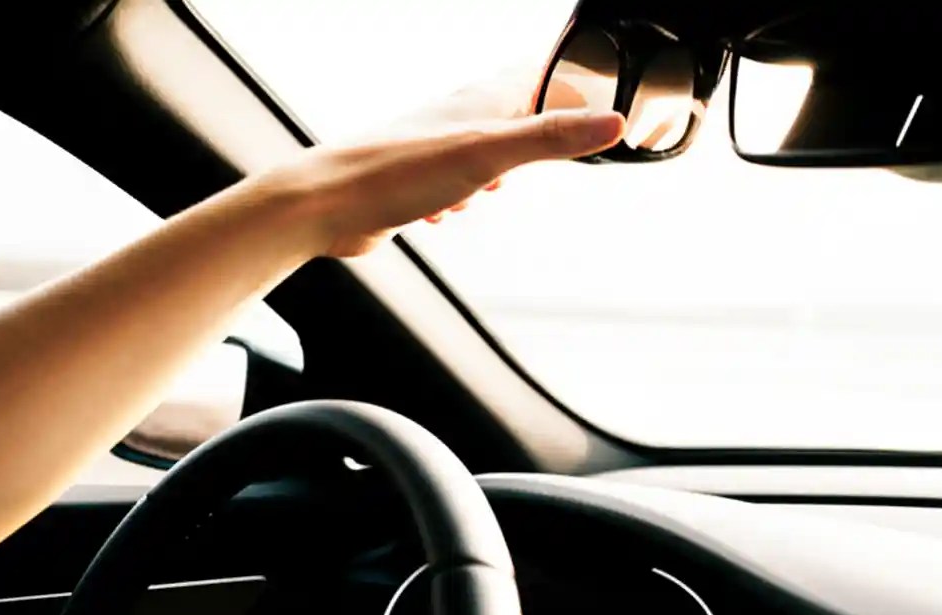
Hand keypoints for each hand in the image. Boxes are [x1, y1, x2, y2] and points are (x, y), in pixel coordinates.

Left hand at [261, 75, 624, 257]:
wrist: (329, 206)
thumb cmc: (399, 173)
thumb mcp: (490, 154)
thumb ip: (552, 138)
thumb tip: (612, 123)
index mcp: (480, 101)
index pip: (537, 75)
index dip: (569, 83)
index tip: (600, 94)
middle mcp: (457, 119)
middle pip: (513, 115)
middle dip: (535, 137)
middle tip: (556, 149)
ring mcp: (435, 151)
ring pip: (482, 152)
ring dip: (494, 172)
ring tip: (492, 187)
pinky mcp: (415, 183)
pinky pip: (451, 184)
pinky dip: (459, 199)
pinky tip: (449, 212)